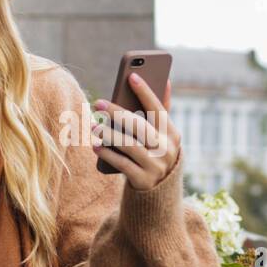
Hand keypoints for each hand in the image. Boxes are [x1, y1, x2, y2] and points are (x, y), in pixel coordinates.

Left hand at [92, 73, 180, 189]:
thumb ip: (161, 109)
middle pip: (139, 126)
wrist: (159, 191)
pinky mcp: (143, 180)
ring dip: (108, 134)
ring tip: (93, 125)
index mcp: (172, 133)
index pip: (158, 109)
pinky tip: (95, 144)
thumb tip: (166, 79)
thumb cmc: (156, 152)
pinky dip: (107, 153)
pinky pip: (122, 164)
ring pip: (129, 145)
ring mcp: (156, 166)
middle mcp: (167, 149)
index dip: (145, 92)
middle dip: (118, 113)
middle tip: (99, 102)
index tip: (131, 76)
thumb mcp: (163, 134)